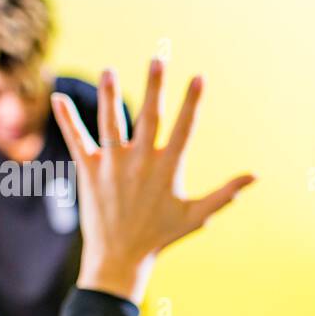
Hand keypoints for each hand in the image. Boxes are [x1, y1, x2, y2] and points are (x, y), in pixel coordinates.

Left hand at [50, 60, 254, 303]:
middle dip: (154, 86)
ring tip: (109, 70)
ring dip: (110, 95)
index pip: (185, 128)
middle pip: (150, 116)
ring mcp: (113, 165)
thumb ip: (226, 193)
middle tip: (157, 57)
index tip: (199, 76)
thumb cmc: (162, 236)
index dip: (193, 101)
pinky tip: (58, 97)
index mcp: (168, 169)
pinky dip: (67, 119)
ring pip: (111, 122)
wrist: (120, 258)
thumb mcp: (197, 216)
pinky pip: (76, 139)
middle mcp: (141, 162)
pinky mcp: (89, 171)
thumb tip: (256, 177)